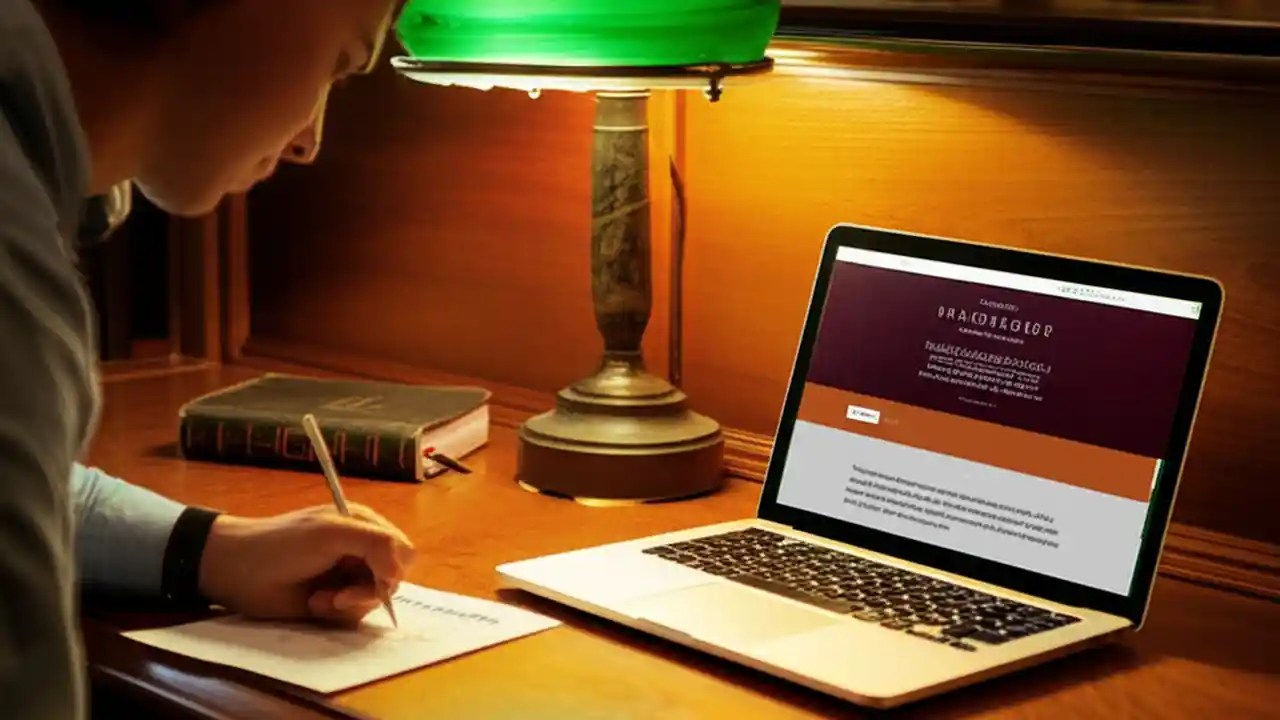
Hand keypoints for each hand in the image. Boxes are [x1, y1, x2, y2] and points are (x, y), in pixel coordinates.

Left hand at [197, 505, 414, 624]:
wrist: (234, 570)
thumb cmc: (282, 544)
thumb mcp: (333, 533)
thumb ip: (375, 543)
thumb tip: (399, 573)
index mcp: (365, 526)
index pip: (403, 550)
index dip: (393, 568)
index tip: (376, 579)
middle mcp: (360, 552)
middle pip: (392, 579)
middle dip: (368, 591)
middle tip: (341, 594)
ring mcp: (346, 578)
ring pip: (373, 601)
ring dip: (348, 604)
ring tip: (319, 599)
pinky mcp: (332, 602)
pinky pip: (353, 616)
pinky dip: (335, 614)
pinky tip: (313, 605)